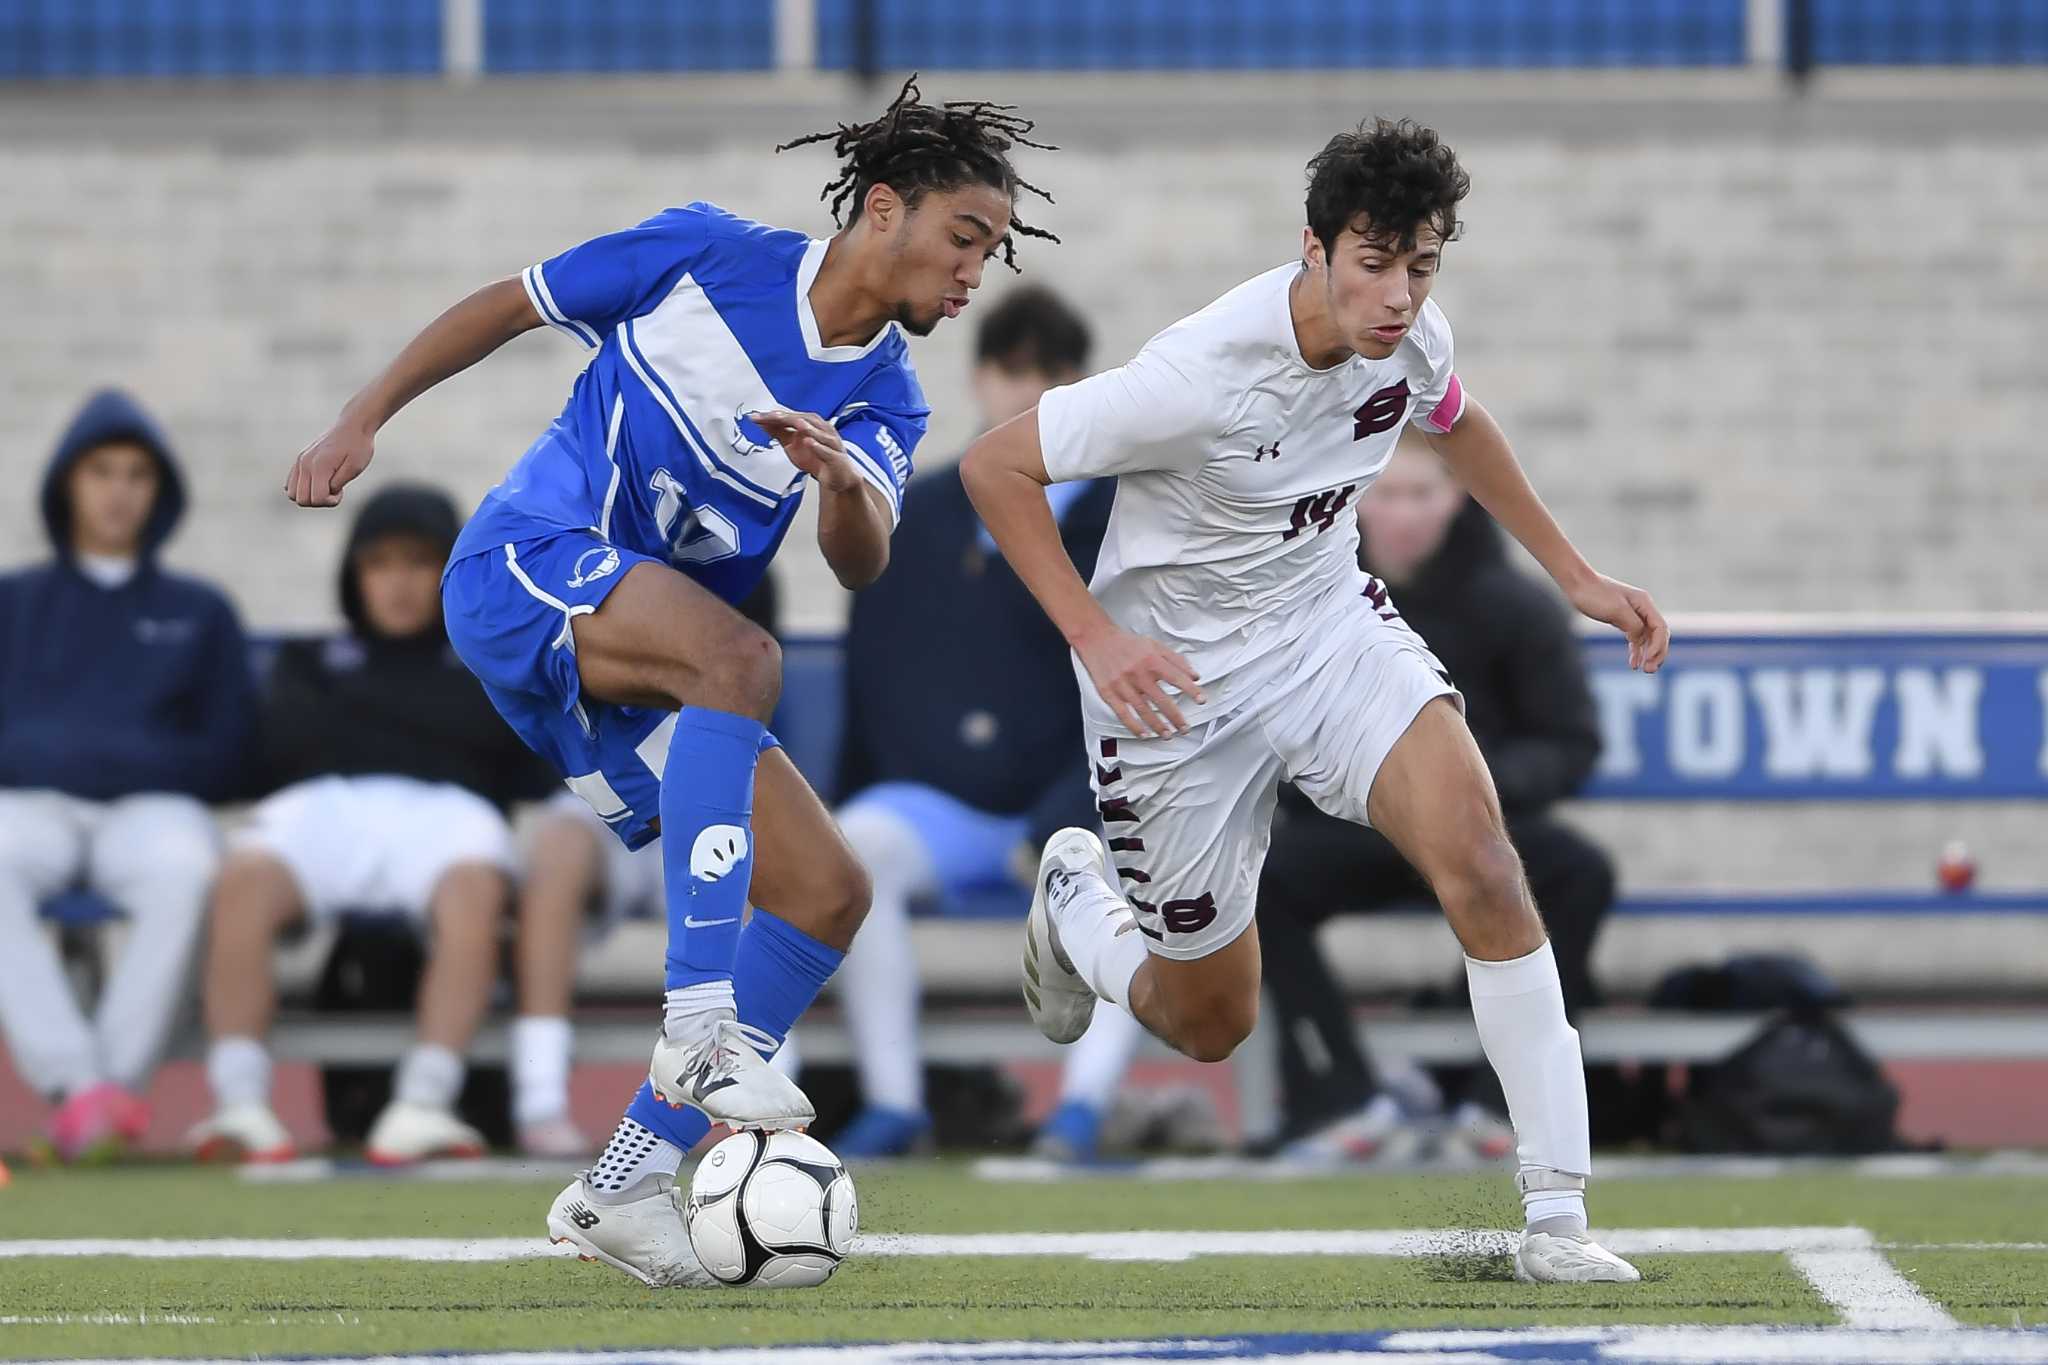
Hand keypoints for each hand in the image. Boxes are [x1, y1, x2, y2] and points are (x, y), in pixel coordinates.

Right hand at [285, 419, 374, 507]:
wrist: (352, 426)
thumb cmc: (358, 447)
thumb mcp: (355, 468)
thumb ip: (338, 483)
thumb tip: (324, 493)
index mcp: (319, 466)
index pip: (316, 499)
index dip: (331, 501)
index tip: (341, 490)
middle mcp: (304, 464)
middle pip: (300, 500)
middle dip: (319, 500)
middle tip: (335, 488)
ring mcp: (300, 462)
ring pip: (292, 494)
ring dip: (310, 496)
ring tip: (327, 485)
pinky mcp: (299, 461)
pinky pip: (290, 484)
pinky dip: (303, 488)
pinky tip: (319, 481)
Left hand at [752, 409, 863, 495]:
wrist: (836, 477)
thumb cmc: (816, 458)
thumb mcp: (792, 444)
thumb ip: (779, 432)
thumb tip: (762, 422)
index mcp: (811, 424)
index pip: (790, 416)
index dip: (773, 416)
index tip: (756, 417)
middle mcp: (822, 429)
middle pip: (804, 420)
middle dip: (787, 418)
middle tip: (771, 416)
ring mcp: (831, 443)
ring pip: (819, 432)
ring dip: (807, 428)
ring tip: (795, 424)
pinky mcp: (836, 458)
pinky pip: (827, 451)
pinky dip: (819, 447)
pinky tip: (810, 442)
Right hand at [1075, 622, 1204, 736]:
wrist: (1096, 638)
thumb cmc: (1126, 643)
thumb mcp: (1154, 645)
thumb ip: (1176, 660)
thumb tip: (1194, 676)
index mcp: (1151, 660)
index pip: (1176, 678)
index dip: (1191, 690)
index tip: (1201, 700)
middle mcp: (1138, 673)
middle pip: (1162, 701)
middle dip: (1176, 718)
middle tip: (1185, 728)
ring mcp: (1123, 685)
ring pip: (1144, 711)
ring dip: (1158, 726)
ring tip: (1168, 734)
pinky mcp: (1108, 692)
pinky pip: (1123, 713)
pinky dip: (1134, 726)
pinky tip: (1143, 733)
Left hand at [1568, 572, 1669, 672]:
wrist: (1576, 584)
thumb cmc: (1594, 594)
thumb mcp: (1616, 610)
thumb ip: (1633, 625)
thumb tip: (1640, 639)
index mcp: (1644, 603)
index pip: (1660, 628)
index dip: (1658, 645)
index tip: (1648, 659)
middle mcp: (1642, 608)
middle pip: (1658, 634)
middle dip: (1657, 652)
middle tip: (1649, 670)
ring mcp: (1632, 614)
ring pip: (1647, 637)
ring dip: (1648, 654)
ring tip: (1645, 670)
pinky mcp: (1621, 619)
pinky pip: (1634, 637)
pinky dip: (1636, 650)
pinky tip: (1633, 664)